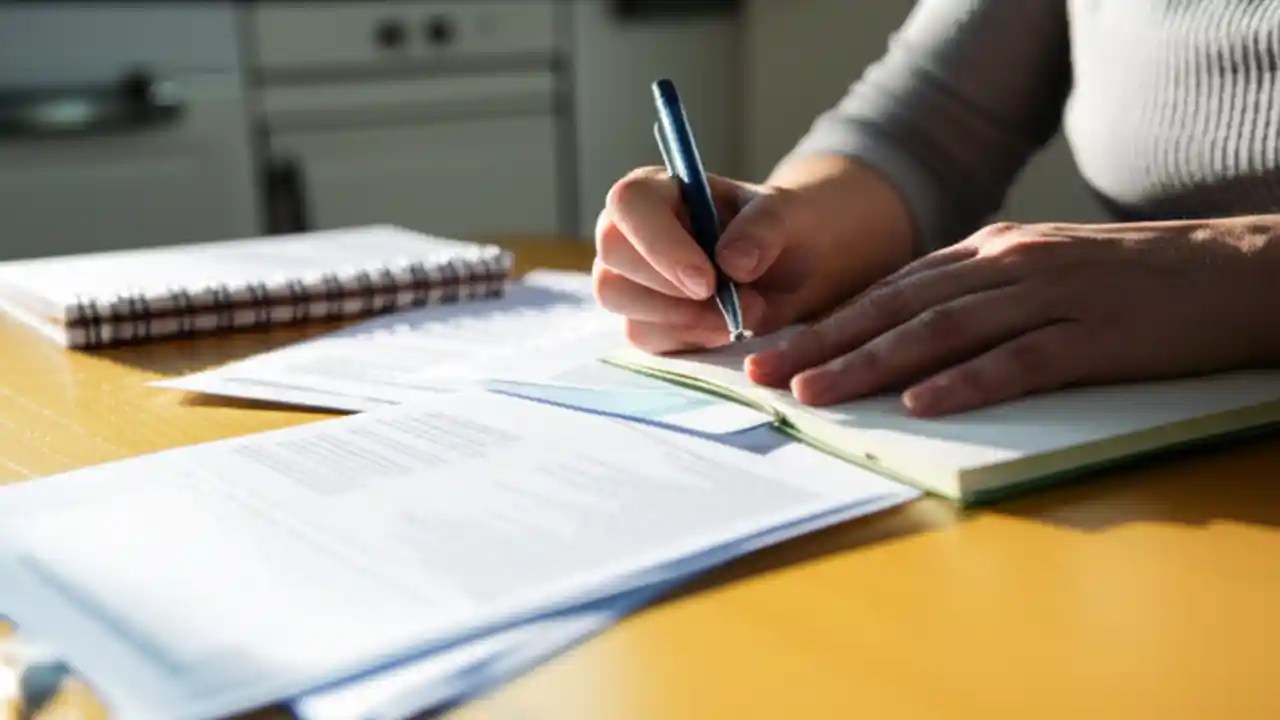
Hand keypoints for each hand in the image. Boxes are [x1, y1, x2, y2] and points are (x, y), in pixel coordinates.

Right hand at [593, 158, 912, 352]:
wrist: (794, 267)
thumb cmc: (782, 228)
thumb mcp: (788, 216)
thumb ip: (764, 228)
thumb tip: (733, 262)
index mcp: (659, 190)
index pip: (629, 203)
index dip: (659, 245)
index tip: (706, 281)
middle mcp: (632, 231)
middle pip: (611, 260)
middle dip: (670, 293)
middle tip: (737, 304)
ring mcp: (630, 277)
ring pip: (619, 302)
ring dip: (683, 320)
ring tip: (743, 315)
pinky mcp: (642, 317)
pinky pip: (644, 335)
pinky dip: (689, 338)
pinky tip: (726, 328)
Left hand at [747, 219, 1279, 415]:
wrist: (1232, 269)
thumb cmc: (1127, 280)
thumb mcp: (1037, 272)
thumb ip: (974, 295)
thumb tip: (901, 337)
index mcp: (989, 253)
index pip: (889, 291)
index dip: (825, 322)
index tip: (768, 352)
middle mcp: (1007, 266)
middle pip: (897, 308)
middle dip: (823, 343)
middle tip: (762, 375)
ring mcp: (1049, 295)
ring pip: (943, 330)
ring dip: (872, 363)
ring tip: (816, 392)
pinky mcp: (1094, 334)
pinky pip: (1020, 360)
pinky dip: (968, 382)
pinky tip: (923, 403)